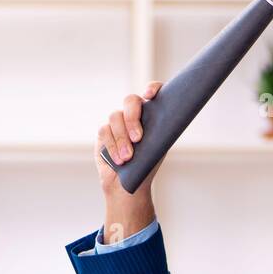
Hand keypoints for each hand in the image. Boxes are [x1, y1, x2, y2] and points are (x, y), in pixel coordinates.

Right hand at [97, 80, 162, 242]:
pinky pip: (105, 131)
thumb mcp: (158, 149)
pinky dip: (113, 146)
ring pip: (115, 117)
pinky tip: (119, 160)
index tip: (150, 95)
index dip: (153, 88)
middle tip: (138, 138)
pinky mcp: (104, 133)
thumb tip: (168, 124)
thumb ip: (160, 133)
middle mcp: (133, 114)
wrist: (129, 185)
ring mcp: (117, 122)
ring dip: (122, 139)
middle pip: (130, 101)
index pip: (153, 92)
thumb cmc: (147, 166)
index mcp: (151, 113)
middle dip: (133, 118)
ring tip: (128, 158)